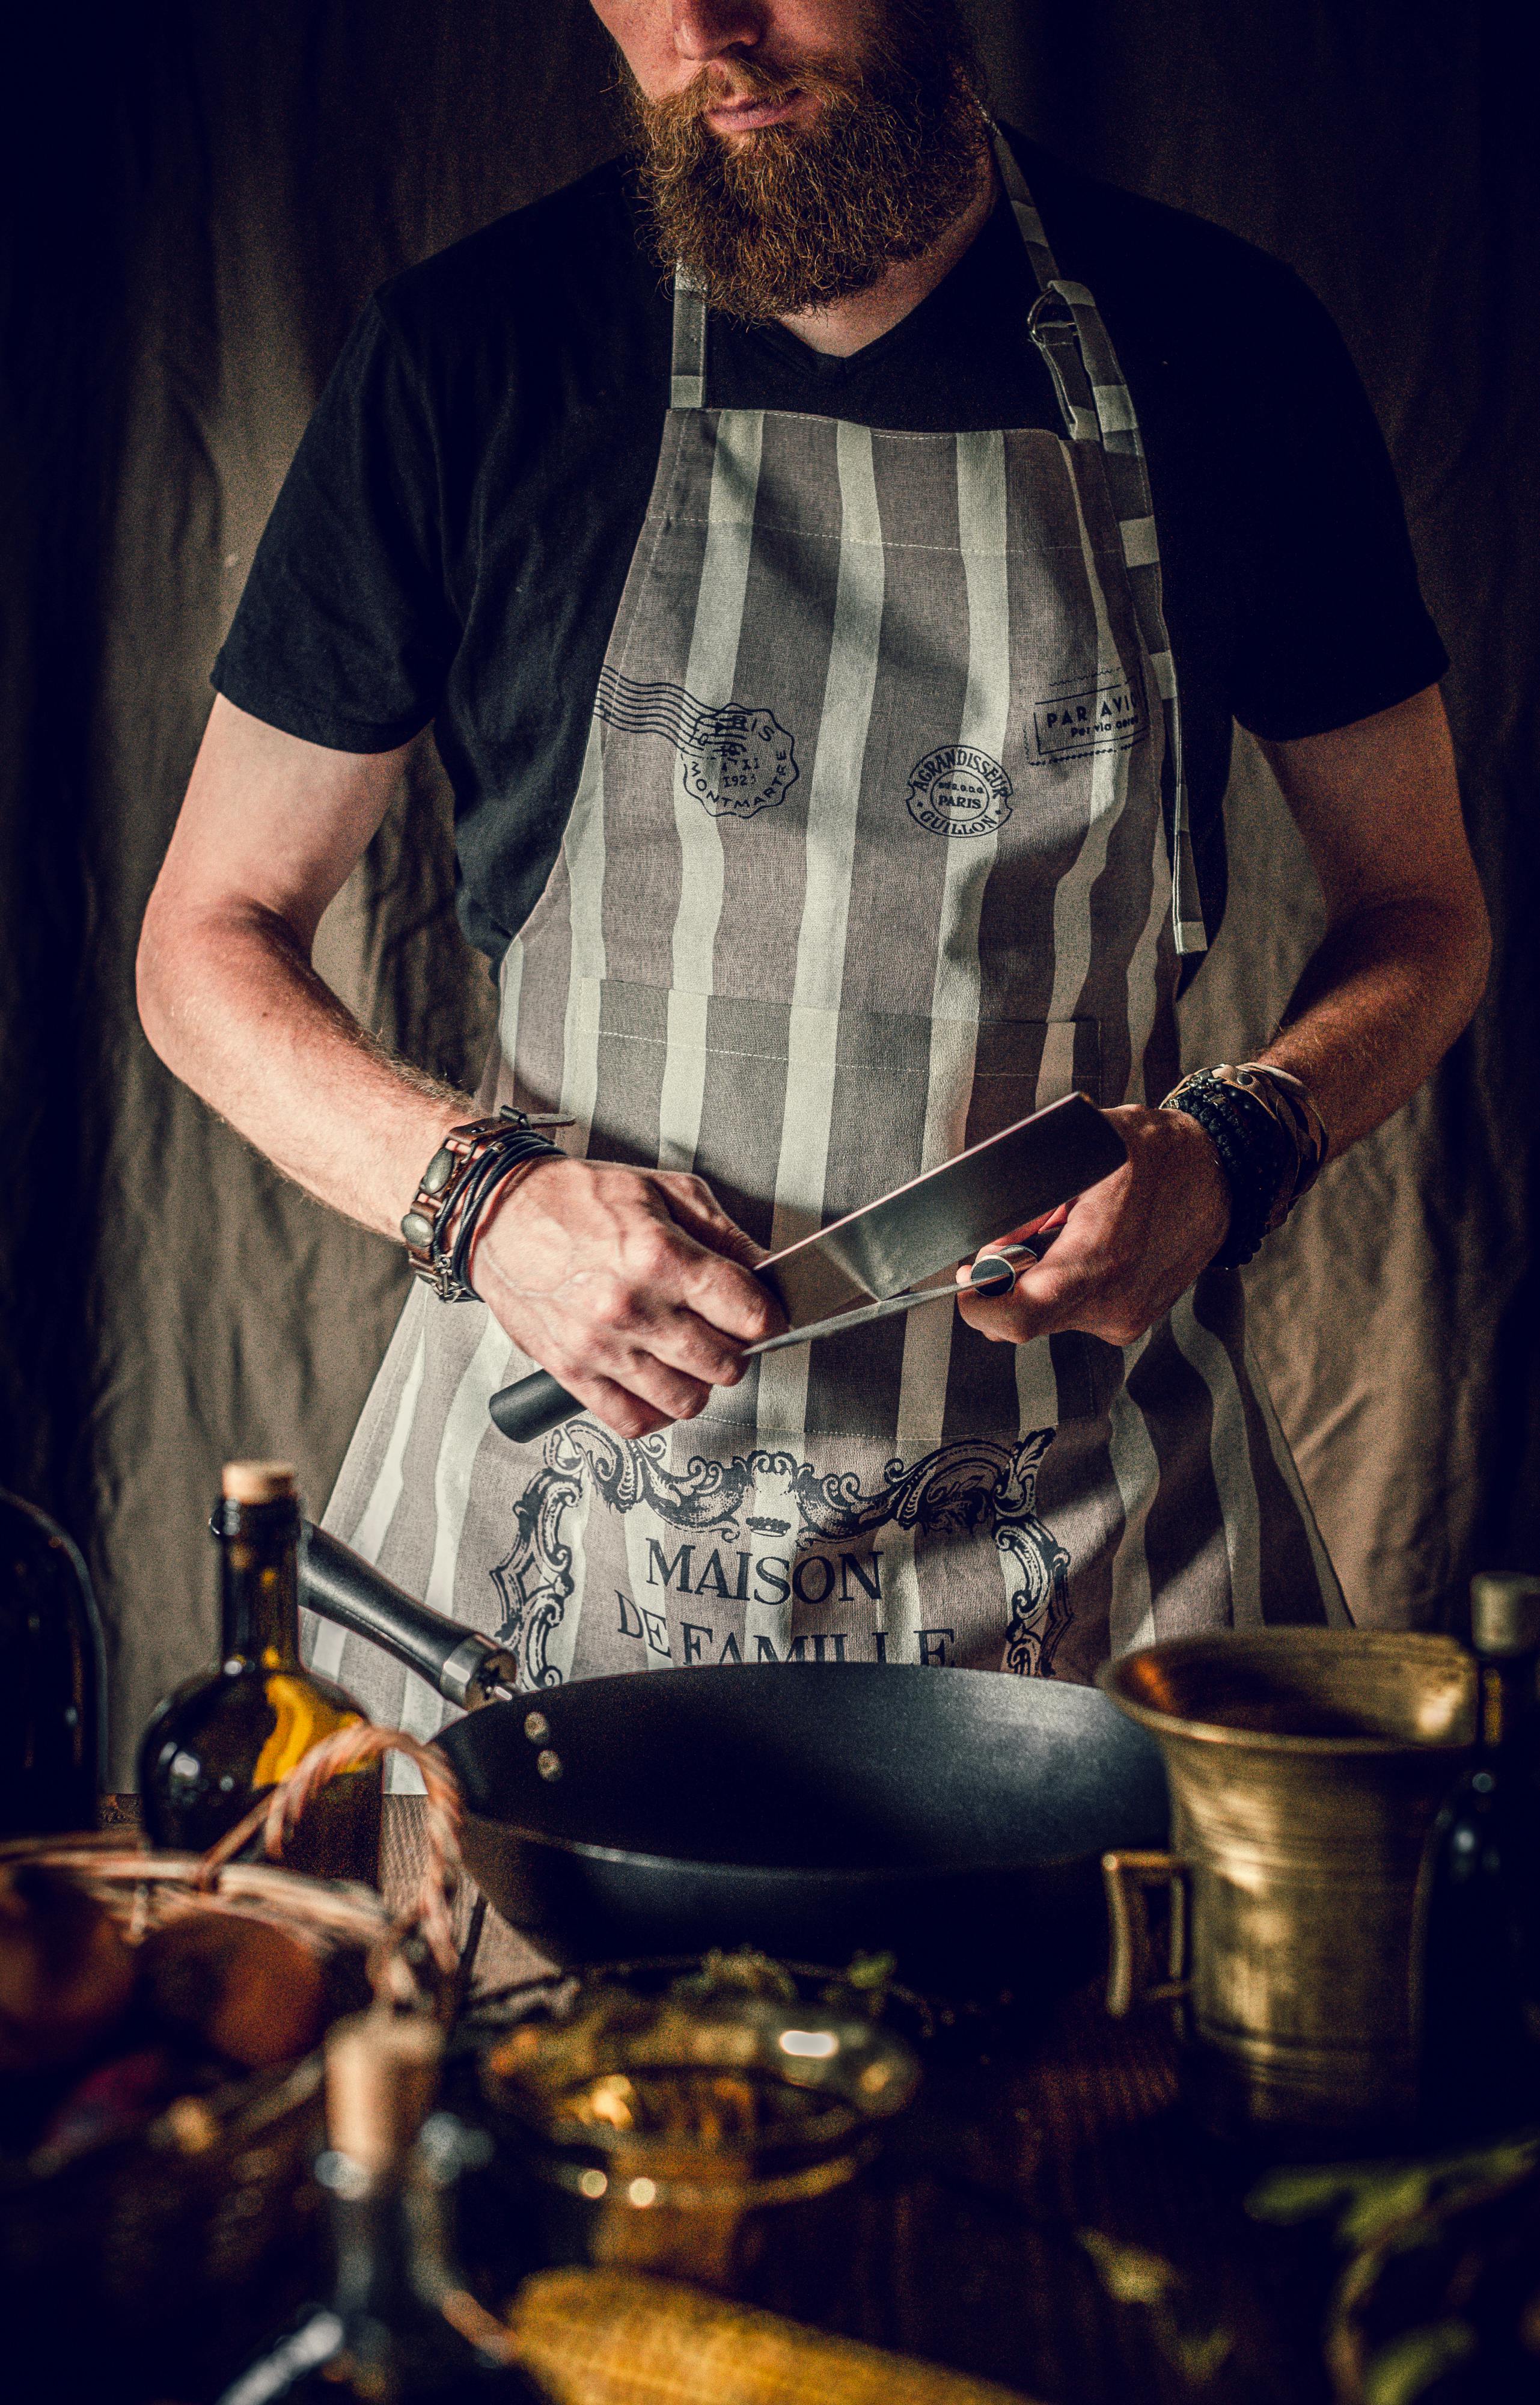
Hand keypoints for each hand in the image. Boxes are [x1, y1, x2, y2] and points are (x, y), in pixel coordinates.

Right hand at [468, 1158, 783, 1436]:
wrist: (497, 1214)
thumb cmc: (575, 1199)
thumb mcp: (663, 1190)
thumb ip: (723, 1234)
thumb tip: (768, 1270)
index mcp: (658, 1256)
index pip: (749, 1313)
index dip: (768, 1315)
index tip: (763, 1312)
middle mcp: (630, 1307)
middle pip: (724, 1364)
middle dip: (737, 1349)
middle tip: (725, 1331)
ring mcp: (599, 1346)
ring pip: (686, 1400)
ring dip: (699, 1383)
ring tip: (690, 1357)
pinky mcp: (570, 1372)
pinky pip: (632, 1421)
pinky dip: (656, 1412)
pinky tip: (657, 1384)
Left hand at [956, 1106, 1230, 1349]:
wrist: (1220, 1172)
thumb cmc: (1153, 1152)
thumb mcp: (1079, 1153)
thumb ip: (1025, 1205)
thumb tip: (985, 1250)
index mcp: (1101, 1258)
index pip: (1018, 1317)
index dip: (979, 1306)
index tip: (964, 1281)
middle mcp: (1115, 1301)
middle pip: (1024, 1318)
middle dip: (1006, 1283)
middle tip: (1018, 1238)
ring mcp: (1126, 1318)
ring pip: (1047, 1315)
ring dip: (1038, 1281)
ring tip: (1066, 1233)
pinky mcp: (1131, 1323)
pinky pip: (1074, 1312)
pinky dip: (1065, 1286)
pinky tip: (1086, 1249)